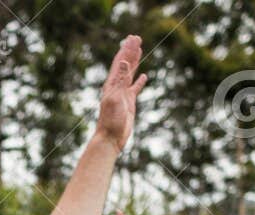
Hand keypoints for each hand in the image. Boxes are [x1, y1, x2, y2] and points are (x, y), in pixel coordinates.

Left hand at [94, 35, 146, 150]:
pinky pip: (135, 88)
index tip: (133, 38)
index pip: (120, 62)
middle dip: (131, 51)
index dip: (127, 49)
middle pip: (126, 64)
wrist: (110, 138)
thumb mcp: (116, 98)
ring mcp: (123, 94)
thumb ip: (120, 80)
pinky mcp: (129, 103)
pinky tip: (144, 76)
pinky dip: (140, 81)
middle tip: (137, 37)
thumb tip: (124, 61)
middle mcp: (116, 87)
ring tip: (140, 49)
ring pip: (131, 73)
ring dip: (135, 61)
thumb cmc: (111, 120)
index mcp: (112, 84)